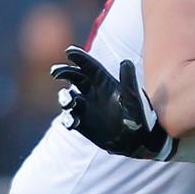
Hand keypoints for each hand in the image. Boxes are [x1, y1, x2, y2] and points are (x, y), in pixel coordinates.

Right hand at [48, 46, 175, 160]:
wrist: (137, 142)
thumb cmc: (139, 118)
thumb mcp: (133, 99)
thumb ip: (128, 82)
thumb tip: (126, 61)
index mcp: (105, 84)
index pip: (90, 67)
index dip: (79, 58)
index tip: (69, 51)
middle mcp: (94, 93)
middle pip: (74, 78)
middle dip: (63, 72)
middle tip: (55, 72)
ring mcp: (87, 108)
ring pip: (68, 97)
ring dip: (64, 97)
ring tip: (70, 102)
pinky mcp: (83, 124)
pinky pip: (69, 118)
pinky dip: (67, 118)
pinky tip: (73, 122)